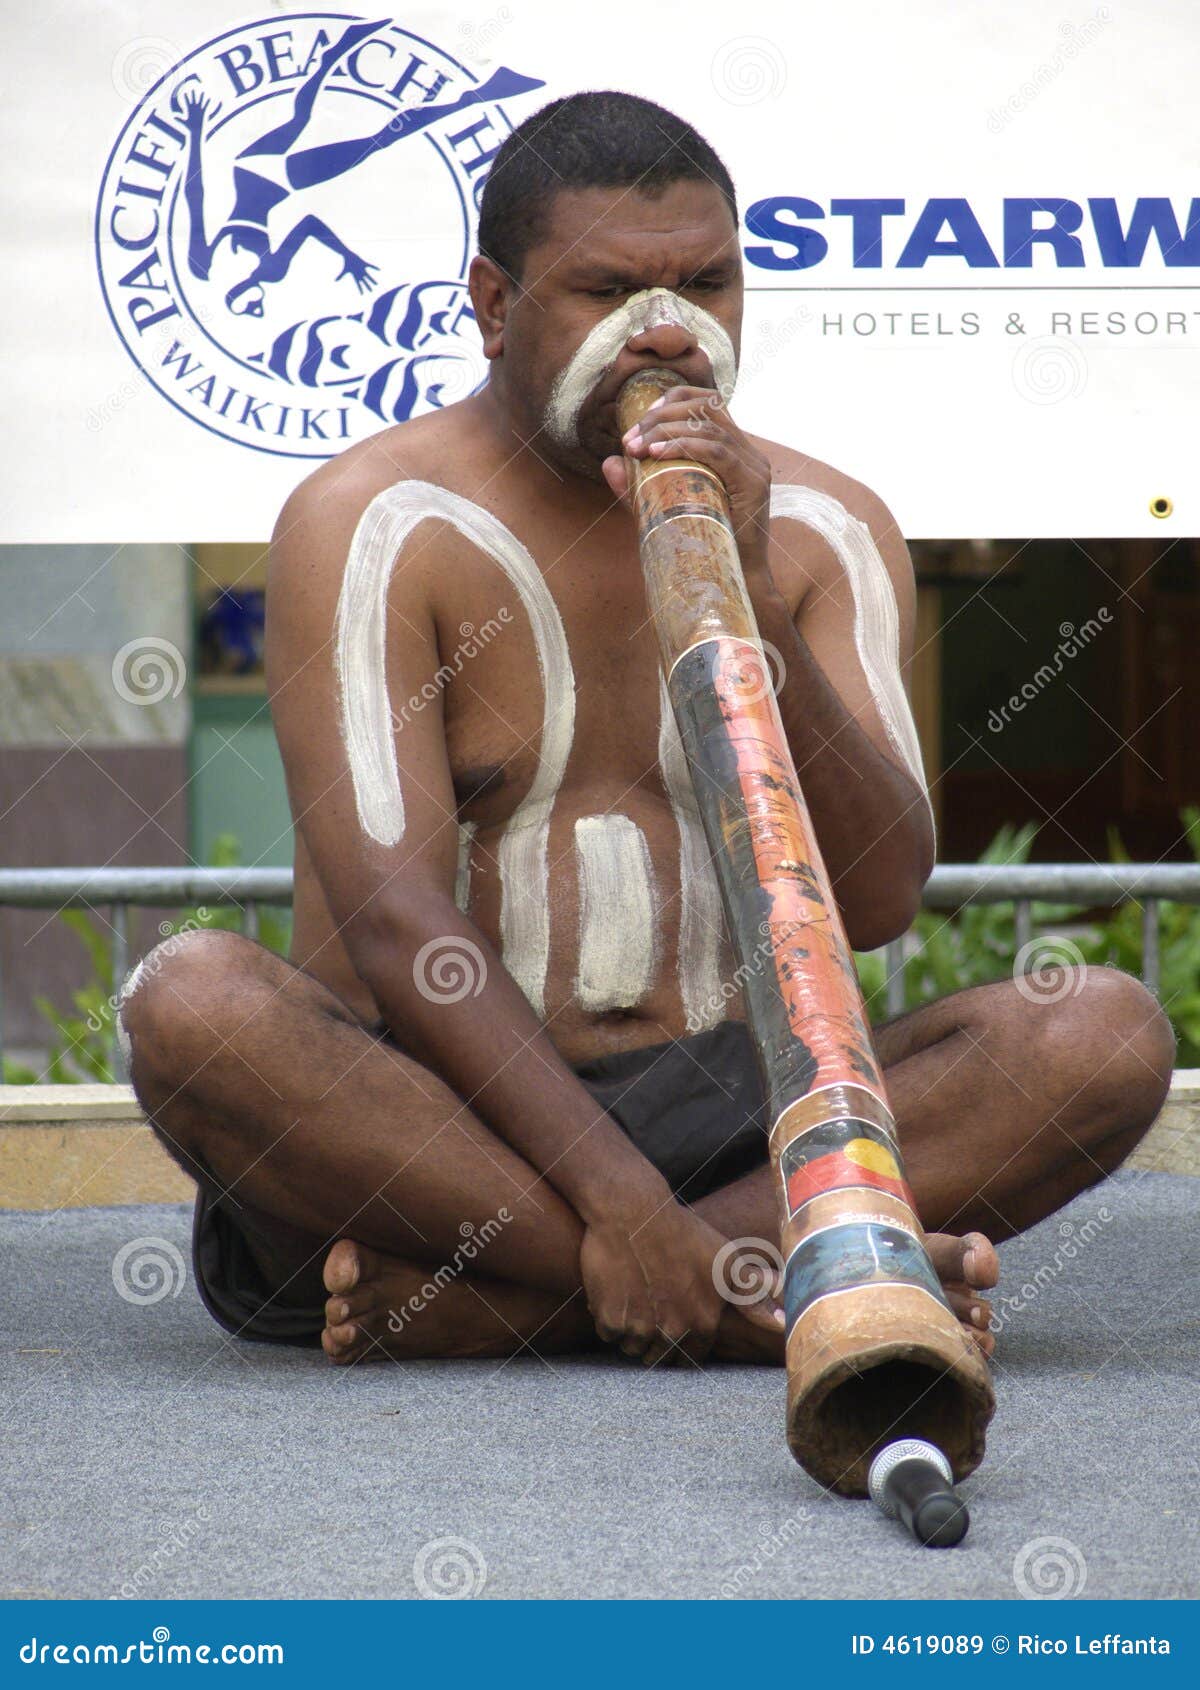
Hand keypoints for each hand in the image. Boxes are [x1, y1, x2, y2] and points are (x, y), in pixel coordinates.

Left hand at [177, 89, 211, 135]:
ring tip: (202, 92)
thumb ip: (178, 118)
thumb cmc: (188, 128)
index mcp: (189, 110)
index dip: (186, 97)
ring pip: (200, 102)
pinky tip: (209, 98)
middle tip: (192, 89)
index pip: (187, 102)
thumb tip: (173, 116)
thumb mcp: (183, 122)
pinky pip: (206, 106)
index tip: (184, 93)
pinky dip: (207, 102)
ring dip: (201, 97)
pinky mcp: (203, 113)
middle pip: (193, 100)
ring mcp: (199, 111)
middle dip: (193, 95)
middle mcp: (194, 109)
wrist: (195, 133)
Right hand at [338, 251, 379, 293]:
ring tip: (376, 284)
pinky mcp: (364, 264)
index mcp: (355, 276)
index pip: (358, 284)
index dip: (360, 289)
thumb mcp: (344, 271)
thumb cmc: (346, 263)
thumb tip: (334, 281)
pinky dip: (374, 267)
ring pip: (368, 276)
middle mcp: (360, 274)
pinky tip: (379, 269)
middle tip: (371, 291)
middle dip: (368, 286)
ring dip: (372, 280)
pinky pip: (370, 266)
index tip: (362, 294)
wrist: (348, 256)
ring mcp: (362, 269)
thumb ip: (340, 276)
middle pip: (364, 281)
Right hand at [580, 1187, 783, 1367]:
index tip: (673, 1317)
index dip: (682, 1338)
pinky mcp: (611, 1317)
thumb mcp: (726, 1260)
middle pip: (660, 1354)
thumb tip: (784, 1322)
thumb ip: (754, 1294)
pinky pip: (608, 1333)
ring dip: (631, 1331)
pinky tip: (616, 1292)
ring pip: (633, 1346)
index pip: (691, 1355)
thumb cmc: (683, 1233)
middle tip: (651, 1305)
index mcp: (703, 1322)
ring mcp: (640, 1326)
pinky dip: (609, 1318)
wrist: (633, 1211)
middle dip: (655, 1337)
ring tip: (634, 1297)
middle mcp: (673, 1330)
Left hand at [601, 385, 772, 572]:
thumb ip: (637, 485)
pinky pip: (718, 452)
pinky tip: (657, 455)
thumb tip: (609, 462)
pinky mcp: (753, 484)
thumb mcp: (662, 508)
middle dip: (664, 416)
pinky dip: (684, 447)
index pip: (710, 404)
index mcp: (733, 451)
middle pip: (709, 407)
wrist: (731, 581)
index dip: (676, 399)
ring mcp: (754, 467)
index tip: (644, 415)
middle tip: (632, 436)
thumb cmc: (700, 545)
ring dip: (667, 432)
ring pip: (710, 427)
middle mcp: (748, 454)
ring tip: (637, 446)